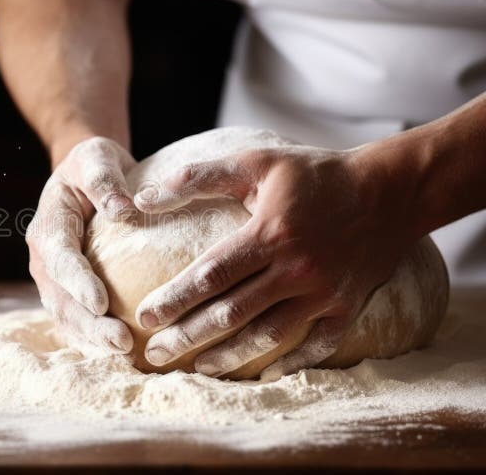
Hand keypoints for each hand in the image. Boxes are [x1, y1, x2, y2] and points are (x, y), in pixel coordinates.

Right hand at [27, 136, 136, 352]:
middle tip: (122, 342)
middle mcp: (44, 258)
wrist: (85, 176)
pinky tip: (127, 355)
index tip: (101, 302)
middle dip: (88, 324)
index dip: (77, 282)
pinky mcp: (69, 292)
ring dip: (93, 338)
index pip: (60, 257)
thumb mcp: (96, 157)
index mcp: (48, 225)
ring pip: (67, 316)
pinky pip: (79, 320)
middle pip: (61, 298)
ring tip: (126, 353)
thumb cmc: (94, 165)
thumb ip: (104, 180)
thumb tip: (123, 210)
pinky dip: (97, 340)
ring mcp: (54, 280)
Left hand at [133, 145, 410, 379]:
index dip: (174, 299)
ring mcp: (325, 293)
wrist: (390, 189)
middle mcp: (296, 269)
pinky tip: (262, 374)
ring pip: (269, 335)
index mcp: (270, 233)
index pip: (211, 275)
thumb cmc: (315, 174)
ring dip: (229, 356)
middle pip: (232, 313)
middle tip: (156, 353)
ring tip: (197, 367)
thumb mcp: (257, 160)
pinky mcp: (348, 307)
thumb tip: (144, 198)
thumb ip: (198, 177)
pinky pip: (316, 345)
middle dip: (189, 336)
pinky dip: (290, 362)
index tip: (144, 318)